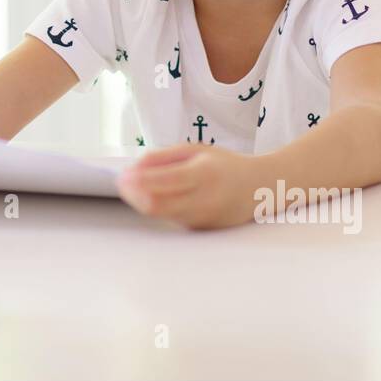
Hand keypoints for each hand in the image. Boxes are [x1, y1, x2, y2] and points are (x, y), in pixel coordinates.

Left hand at [116, 142, 258, 229]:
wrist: (258, 188)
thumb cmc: (223, 165)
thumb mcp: (194, 150)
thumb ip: (161, 158)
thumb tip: (132, 171)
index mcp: (204, 174)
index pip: (164, 183)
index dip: (138, 182)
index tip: (122, 176)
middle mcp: (204, 200)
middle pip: (157, 205)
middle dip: (133, 195)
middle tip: (123, 183)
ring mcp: (203, 218)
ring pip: (160, 214)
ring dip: (142, 201)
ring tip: (136, 186)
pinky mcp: (200, 229)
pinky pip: (171, 219)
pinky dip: (158, 207)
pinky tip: (157, 195)